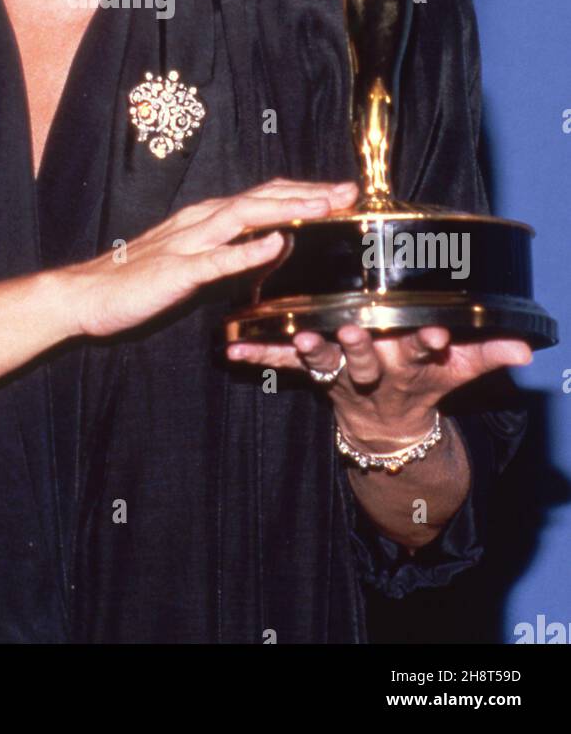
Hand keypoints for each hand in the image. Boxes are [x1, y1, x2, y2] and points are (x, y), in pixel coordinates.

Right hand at [70, 177, 359, 338]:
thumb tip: (269, 245)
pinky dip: (248, 250)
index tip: (342, 191)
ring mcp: (188, 243)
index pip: (263, 197)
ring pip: (244, 217)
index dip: (303, 191)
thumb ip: (227, 250)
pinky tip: (275, 244)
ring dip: (286, 210)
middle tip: (348, 191)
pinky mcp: (177, 271)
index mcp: (206, 218)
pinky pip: (217, 259)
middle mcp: (201, 221)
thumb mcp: (192, 259)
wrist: (88, 294)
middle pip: (262, 198)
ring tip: (322, 206)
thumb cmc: (138, 279)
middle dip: (307, 193)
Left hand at [228, 323, 532, 446]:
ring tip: (297, 335)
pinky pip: (280, 365)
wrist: (386, 428)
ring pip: (322, 360)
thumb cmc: (421, 383)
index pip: (424, 350)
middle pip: (365, 356)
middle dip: (359, 344)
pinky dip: (256, 355)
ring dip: (307, 348)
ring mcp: (338, 373)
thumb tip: (525, 348)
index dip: (430, 342)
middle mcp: (372, 367)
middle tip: (352, 328)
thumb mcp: (456, 373)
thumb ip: (487, 355)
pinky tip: (230, 347)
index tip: (437, 332)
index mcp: (408, 362)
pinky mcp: (310, 373)